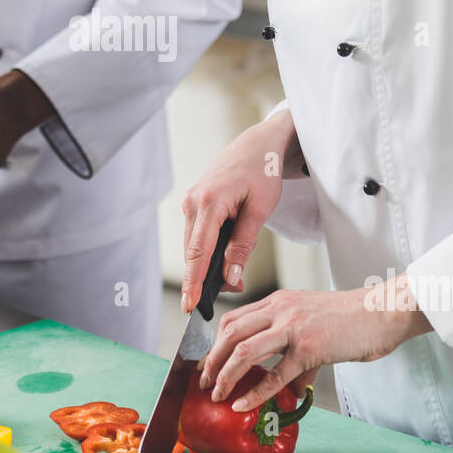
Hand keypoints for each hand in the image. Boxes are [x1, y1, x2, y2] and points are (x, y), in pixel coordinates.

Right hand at [180, 109, 302, 314]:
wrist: (256, 146)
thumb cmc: (262, 172)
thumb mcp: (260, 210)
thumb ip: (243, 244)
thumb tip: (230, 276)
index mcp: (210, 202)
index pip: (198, 252)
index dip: (193, 282)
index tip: (190, 306)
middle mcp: (193, 202)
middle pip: (194, 253)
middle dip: (205, 278)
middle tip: (229, 293)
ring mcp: (190, 202)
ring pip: (195, 246)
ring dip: (209, 265)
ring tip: (232, 277)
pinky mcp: (194, 204)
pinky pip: (198, 235)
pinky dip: (208, 251)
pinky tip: (225, 258)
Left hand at [199, 275, 431, 411]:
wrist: (383, 311)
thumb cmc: (353, 319)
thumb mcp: (315, 324)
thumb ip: (297, 350)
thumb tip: (292, 384)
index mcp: (279, 301)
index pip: (233, 318)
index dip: (214, 342)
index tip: (207, 363)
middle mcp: (280, 310)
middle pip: (230, 333)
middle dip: (212, 360)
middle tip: (205, 382)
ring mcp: (293, 328)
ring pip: (244, 350)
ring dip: (225, 375)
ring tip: (217, 394)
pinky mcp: (310, 348)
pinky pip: (275, 374)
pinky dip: (255, 392)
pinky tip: (242, 404)